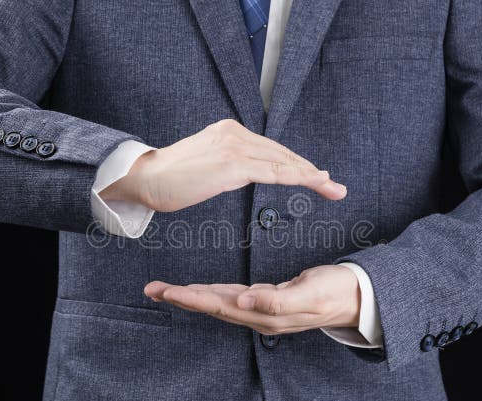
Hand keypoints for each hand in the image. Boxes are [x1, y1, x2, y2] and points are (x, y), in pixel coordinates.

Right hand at [100, 119, 346, 211]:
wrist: (145, 178)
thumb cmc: (171, 179)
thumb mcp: (206, 165)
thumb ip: (229, 164)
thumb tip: (246, 173)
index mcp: (229, 132)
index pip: (272, 150)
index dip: (297, 165)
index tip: (318, 177)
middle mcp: (234, 133)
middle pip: (282, 154)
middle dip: (312, 172)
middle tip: (336, 187)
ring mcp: (234, 146)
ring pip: (282, 161)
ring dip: (311, 176)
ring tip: (333, 188)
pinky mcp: (231, 163)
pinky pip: (272, 171)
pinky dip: (296, 177)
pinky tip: (313, 182)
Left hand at [144, 265, 360, 334]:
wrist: (358, 296)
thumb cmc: (336, 291)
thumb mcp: (311, 293)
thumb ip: (277, 301)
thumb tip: (244, 302)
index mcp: (267, 316)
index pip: (220, 306)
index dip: (193, 298)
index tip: (168, 291)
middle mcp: (260, 316)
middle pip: (213, 307)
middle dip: (182, 297)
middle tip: (152, 289)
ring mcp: (263, 310)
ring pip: (219, 303)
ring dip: (192, 296)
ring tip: (166, 289)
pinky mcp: (268, 301)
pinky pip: (232, 298)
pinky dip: (212, 293)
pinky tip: (201, 290)